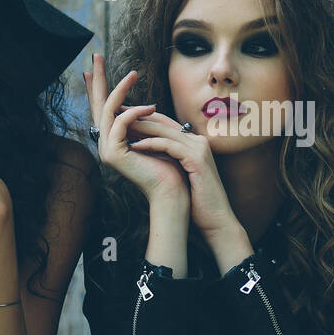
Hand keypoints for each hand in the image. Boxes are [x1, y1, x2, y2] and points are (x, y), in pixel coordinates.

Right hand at [83, 54, 189, 206]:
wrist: (173, 190)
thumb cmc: (169, 165)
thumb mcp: (155, 136)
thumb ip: (145, 123)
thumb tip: (144, 106)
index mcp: (113, 140)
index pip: (103, 108)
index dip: (98, 87)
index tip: (93, 68)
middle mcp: (105, 143)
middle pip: (98, 105)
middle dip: (97, 79)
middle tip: (96, 55)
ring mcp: (107, 149)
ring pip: (109, 110)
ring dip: (121, 89)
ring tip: (133, 74)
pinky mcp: (113, 153)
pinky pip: (121, 123)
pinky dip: (135, 112)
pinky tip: (150, 106)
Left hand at [124, 111, 242, 241]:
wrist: (216, 219)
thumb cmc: (197, 201)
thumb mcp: (182, 175)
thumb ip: (170, 161)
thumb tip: (148, 155)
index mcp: (195, 143)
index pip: (166, 123)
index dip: (144, 118)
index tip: (124, 118)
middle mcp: (198, 141)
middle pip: (165, 122)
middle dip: (139, 117)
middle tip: (118, 115)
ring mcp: (199, 148)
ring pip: (165, 130)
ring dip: (141, 127)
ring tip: (121, 128)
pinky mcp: (197, 159)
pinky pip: (169, 145)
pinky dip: (150, 144)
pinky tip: (134, 146)